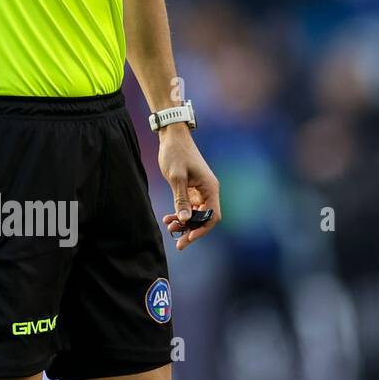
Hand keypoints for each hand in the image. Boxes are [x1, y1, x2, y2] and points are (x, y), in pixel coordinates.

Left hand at [157, 128, 220, 250]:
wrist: (172, 136)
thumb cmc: (175, 153)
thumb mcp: (176, 177)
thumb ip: (181, 199)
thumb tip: (186, 219)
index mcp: (210, 188)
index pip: (212, 216)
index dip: (202, 229)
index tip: (189, 238)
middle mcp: (209, 191)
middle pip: (204, 218)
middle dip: (192, 230)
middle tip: (178, 243)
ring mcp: (200, 190)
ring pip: (196, 213)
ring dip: (184, 222)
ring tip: (169, 226)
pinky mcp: (192, 188)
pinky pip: (189, 206)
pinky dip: (181, 213)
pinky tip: (168, 218)